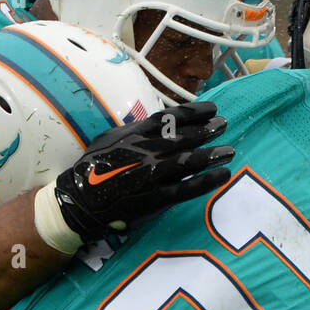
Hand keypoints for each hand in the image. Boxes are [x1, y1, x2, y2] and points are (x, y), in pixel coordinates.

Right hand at [49, 101, 233, 245]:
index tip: (212, 108)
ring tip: (229, 150)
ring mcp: (152, 175)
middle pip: (184, 137)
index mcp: (135, 134)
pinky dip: (207, 181)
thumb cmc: (93, 169)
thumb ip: (135, 131)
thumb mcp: (110, 140)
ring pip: (189, 161)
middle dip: (207, 130)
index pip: (171, 118)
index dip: (194, 112)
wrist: (80, 201)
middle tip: (224, 125)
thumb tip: (158, 124)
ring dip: (212, 153)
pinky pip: (187, 189)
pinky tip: (223, 174)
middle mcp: (146, 152)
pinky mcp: (156, 199)